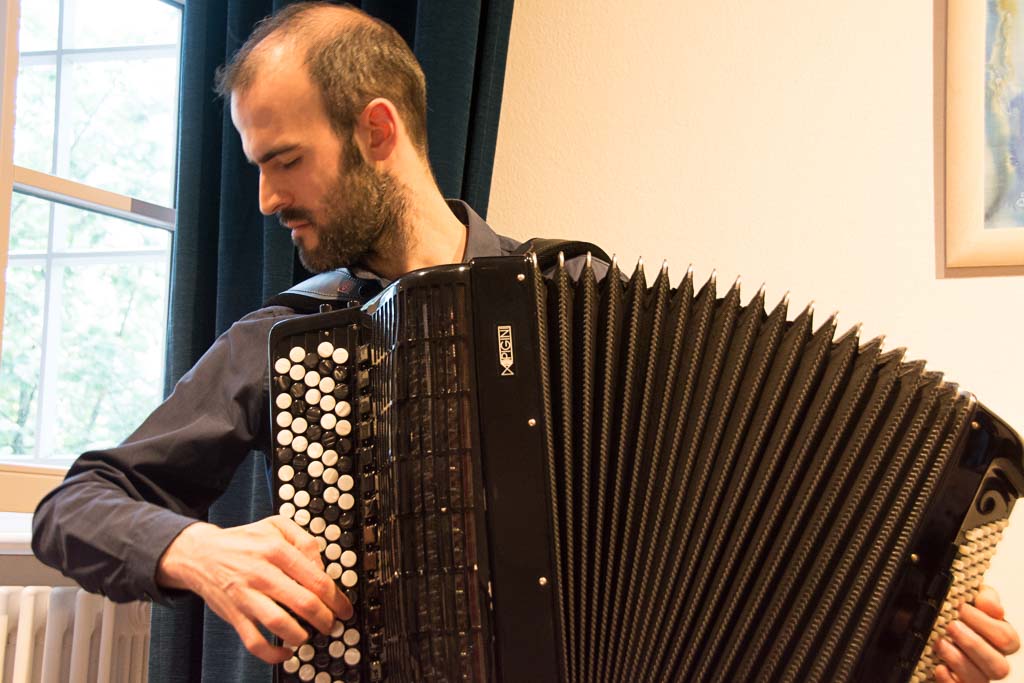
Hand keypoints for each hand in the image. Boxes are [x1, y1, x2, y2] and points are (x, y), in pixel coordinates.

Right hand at [156, 516, 351, 662]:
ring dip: (302, 635)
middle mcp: (261, 573)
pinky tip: (286, 652)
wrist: (201, 554)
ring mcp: (246, 596)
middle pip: (303, 602)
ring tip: (310, 635)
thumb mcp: (276, 525)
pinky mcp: (234, 614)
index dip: (336, 598)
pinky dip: (272, 653)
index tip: (344, 608)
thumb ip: (304, 540)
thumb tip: (322, 566)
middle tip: (332, 624)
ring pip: (279, 623)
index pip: (316, 579)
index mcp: (276, 549)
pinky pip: (254, 642)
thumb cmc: (244, 541)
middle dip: (325, 618)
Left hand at [934, 585, 1018, 681]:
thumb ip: (985, 597)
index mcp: (1000, 640)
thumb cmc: (955, 614)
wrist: (929, 627)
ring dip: (958, 660)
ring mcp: (976, 676)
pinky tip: (939, 667)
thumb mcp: (970, 598)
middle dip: (973, 644)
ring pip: (980, 680)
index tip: (963, 608)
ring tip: (940, 642)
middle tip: (952, 626)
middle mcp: (992, 661)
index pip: (1007, 639)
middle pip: (999, 666)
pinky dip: (949, 680)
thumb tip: (994, 609)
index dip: (986, 624)